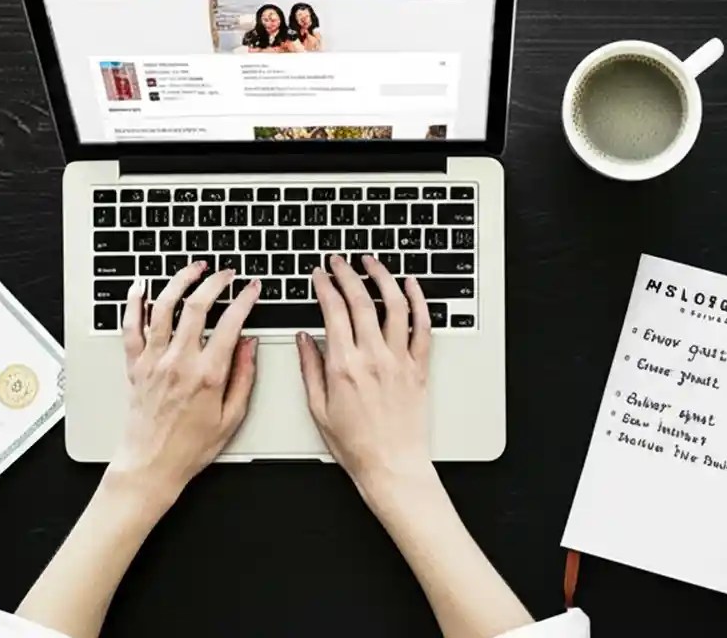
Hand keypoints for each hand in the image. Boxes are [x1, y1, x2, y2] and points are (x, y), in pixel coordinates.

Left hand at [113, 262, 260, 493]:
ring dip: (179, 280)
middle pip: (197, 305)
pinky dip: (134, 302)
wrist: (151, 465)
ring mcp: (154, 360)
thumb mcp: (232, 417)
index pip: (230, 322)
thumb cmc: (190, 448)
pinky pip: (131, 326)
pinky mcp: (135, 365)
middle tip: (226, 273)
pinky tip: (141, 286)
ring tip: (193, 269)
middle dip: (215, 281)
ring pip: (164, 306)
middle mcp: (179, 362)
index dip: (245, 299)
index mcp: (208, 374)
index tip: (252, 289)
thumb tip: (249, 344)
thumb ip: (244, 376)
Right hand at [296, 255, 433, 494]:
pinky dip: (418, 302)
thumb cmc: (356, 444)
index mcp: (344, 366)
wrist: (392, 465)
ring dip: (382, 277)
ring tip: (372, 262)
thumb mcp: (318, 408)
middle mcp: (373, 357)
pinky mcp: (419, 367)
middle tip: (339, 260)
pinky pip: (423, 327)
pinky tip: (411, 286)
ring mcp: (399, 360)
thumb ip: (309, 368)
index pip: (333, 311)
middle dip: (347, 273)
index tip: (319, 274)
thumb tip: (304, 338)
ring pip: (394, 305)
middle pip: (361, 301)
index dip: (324, 286)